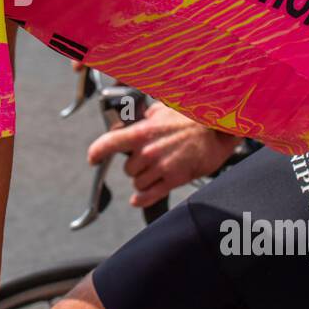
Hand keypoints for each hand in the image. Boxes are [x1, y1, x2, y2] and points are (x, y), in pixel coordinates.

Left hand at [87, 103, 240, 208]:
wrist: (216, 129)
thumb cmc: (191, 118)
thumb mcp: (164, 110)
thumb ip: (147, 116)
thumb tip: (140, 118)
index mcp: (142, 132)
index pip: (110, 143)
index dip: (98, 152)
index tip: (93, 158)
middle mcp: (148, 151)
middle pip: (128, 169)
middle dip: (136, 166)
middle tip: (149, 159)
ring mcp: (160, 167)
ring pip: (138, 183)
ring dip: (143, 180)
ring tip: (157, 170)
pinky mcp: (174, 180)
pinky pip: (150, 196)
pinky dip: (142, 199)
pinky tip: (139, 199)